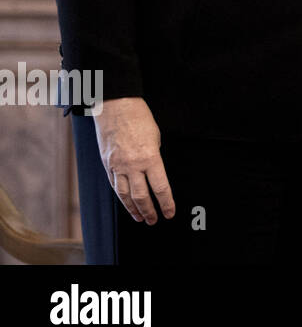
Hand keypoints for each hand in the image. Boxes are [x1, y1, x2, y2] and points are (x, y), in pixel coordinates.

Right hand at [93, 97, 174, 223]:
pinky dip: (121, 196)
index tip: (170, 213)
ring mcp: (117, 165)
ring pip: (125, 194)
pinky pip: (114, 184)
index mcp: (150, 158)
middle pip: (141, 195)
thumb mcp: (155, 138)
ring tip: (140, 218)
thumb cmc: (139, 118)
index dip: (166, 203)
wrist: (115, 106)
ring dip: (133, 208)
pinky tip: (125, 202)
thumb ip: (153, 158)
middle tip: (154, 221)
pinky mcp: (106, 163)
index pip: (160, 187)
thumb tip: (153, 174)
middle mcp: (132, 165)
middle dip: (149, 210)